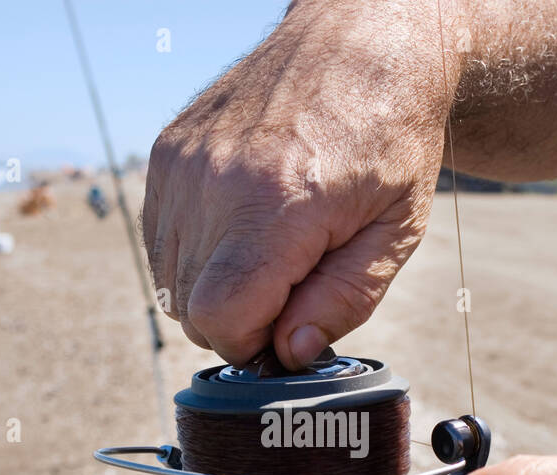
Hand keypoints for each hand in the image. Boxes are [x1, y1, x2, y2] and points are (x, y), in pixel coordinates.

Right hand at [140, 1, 451, 368]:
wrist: (361, 41)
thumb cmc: (390, 134)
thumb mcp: (395, 230)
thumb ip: (343, 300)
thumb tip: (290, 352)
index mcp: (277, 204)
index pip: (220, 317)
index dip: (253, 343)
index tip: (288, 328)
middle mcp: (215, 181)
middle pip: (190, 309)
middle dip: (238, 321)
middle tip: (289, 288)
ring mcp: (183, 163)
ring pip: (170, 280)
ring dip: (214, 289)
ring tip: (270, 253)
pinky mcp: (167, 151)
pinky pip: (161, 239)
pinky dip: (196, 254)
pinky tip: (244, 228)